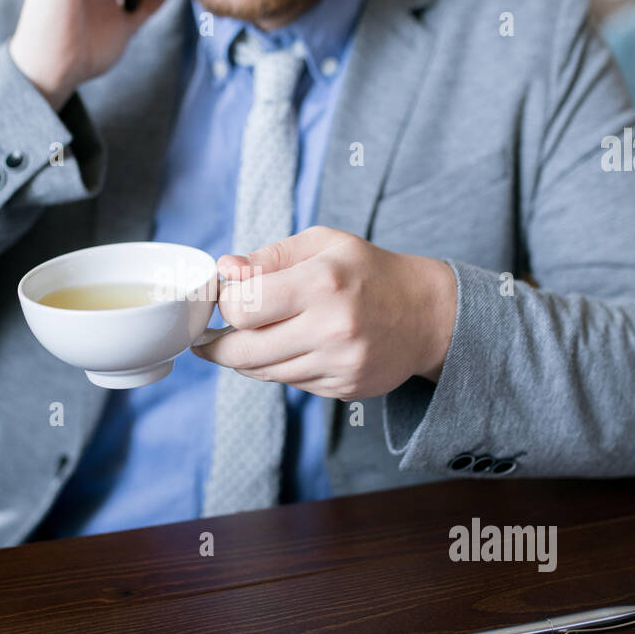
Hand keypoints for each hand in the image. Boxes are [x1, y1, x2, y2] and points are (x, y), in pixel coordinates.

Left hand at [192, 227, 457, 399]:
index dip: (223, 304)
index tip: (223, 299)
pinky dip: (278, 368)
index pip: (243, 307)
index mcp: (323, 283)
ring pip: (262, 373)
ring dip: (244, 358)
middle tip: (206, 337)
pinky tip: (288, 348)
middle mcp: (332, 328)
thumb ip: (270, 257)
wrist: (427, 315)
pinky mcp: (343, 389)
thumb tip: (225, 270)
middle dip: (216, 345)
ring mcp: (339, 364)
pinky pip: (289, 384)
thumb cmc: (369, 272)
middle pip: (243, 351)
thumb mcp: (324, 244)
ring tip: (246, 338)